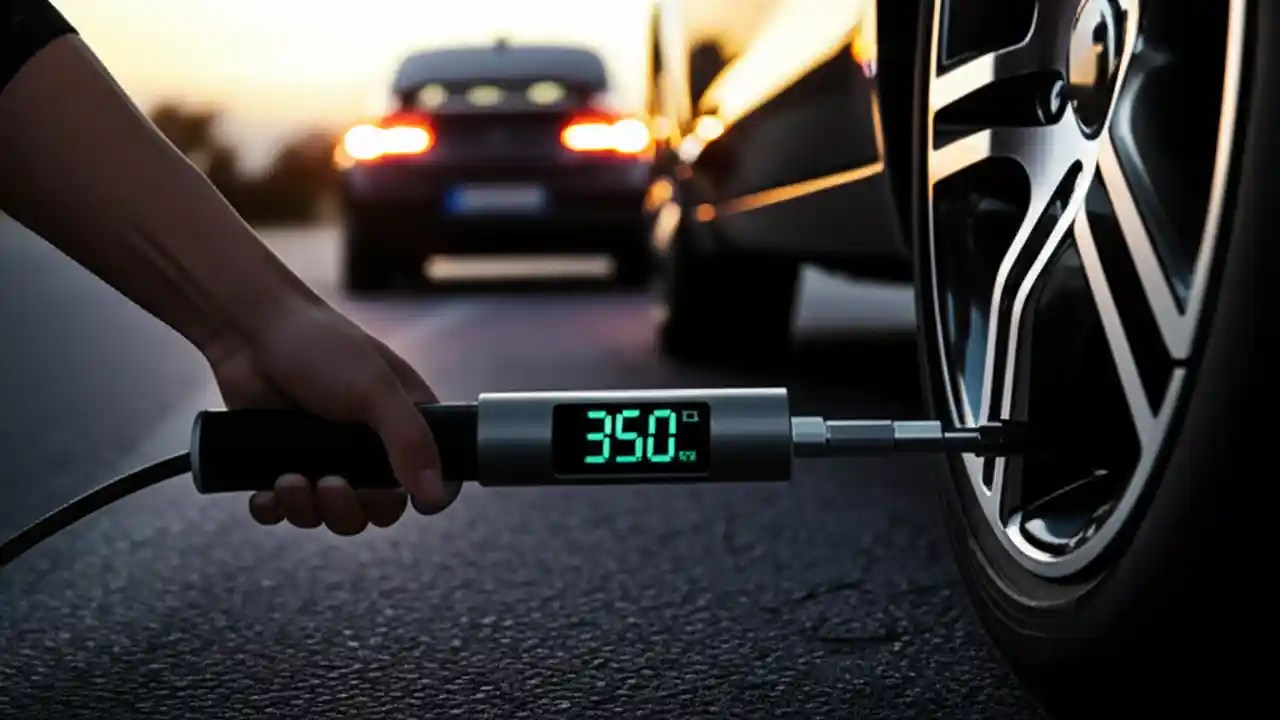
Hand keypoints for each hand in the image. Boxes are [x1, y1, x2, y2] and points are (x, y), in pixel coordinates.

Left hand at [203, 303, 461, 534]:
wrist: (249, 330)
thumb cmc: (321, 347)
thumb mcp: (375, 390)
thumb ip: (410, 441)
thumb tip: (435, 497)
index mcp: (405, 424)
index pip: (433, 477)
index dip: (426, 498)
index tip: (411, 506)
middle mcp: (369, 447)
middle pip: (377, 509)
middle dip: (351, 509)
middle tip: (331, 485)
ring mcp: (325, 458)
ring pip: (329, 513)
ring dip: (309, 509)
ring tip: (289, 480)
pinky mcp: (282, 463)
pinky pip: (283, 509)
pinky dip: (274, 509)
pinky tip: (265, 494)